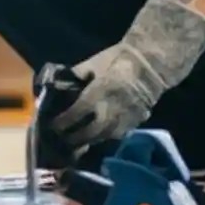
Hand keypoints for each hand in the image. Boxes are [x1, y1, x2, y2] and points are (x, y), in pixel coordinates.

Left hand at [50, 0, 204, 148]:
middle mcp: (114, 107)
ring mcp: (127, 116)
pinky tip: (95, 139)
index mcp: (101, 90)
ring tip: (76, 144)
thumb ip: (75, 75)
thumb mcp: (93, 63)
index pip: (79, 111)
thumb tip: (56, 84)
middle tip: (61, 139)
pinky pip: (118, 134)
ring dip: (89, 141)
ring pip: (105, 136)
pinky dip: (105, 138)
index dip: (65, 121)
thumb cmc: (117, 60)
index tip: (53, 125)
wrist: (150, 63)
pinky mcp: (137, 121)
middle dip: (75, 138)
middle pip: (92, 130)